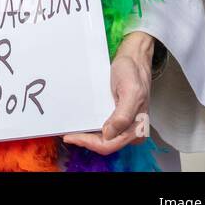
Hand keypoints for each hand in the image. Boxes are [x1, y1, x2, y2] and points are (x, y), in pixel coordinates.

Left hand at [63, 31, 154, 155]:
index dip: (89, 143)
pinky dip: (90, 130)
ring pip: (102, 139)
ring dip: (86, 137)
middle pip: (104, 144)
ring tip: (70, 131)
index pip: (109, 144)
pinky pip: (102, 129)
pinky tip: (79, 125)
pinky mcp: (116, 118)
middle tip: (67, 135)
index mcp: (137, 128)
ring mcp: (123, 126)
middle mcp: (130, 131)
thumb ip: (123, 115)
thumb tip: (109, 134)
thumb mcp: (131, 91)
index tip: (71, 137)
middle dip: (85, 141)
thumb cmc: (133, 73)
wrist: (134, 60)